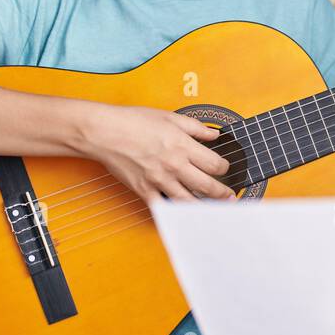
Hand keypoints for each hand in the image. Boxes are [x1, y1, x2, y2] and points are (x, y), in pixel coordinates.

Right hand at [78, 102, 236, 205]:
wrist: (104, 132)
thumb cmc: (133, 121)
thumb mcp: (170, 117)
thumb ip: (195, 128)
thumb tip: (214, 134)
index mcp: (183, 146)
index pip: (214, 164)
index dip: (224, 168)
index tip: (225, 169)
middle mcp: (174, 165)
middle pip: (207, 186)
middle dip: (222, 193)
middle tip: (230, 197)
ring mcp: (159, 180)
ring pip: (188, 201)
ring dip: (203, 207)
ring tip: (213, 210)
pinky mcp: (144, 190)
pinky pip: (163, 207)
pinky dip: (174, 213)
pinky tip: (183, 216)